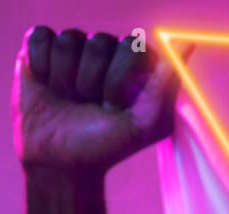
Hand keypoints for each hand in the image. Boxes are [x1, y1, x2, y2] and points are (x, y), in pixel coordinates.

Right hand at [13, 26, 188, 174]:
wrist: (59, 161)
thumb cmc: (106, 145)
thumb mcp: (146, 123)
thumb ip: (166, 84)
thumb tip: (187, 45)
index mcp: (135, 66)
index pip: (132, 47)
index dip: (121, 78)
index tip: (118, 107)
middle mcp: (107, 53)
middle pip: (100, 41)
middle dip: (93, 81)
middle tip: (91, 105)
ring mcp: (75, 50)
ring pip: (70, 40)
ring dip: (65, 78)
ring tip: (68, 98)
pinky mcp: (42, 50)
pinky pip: (41, 37)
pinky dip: (40, 64)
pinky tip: (46, 85)